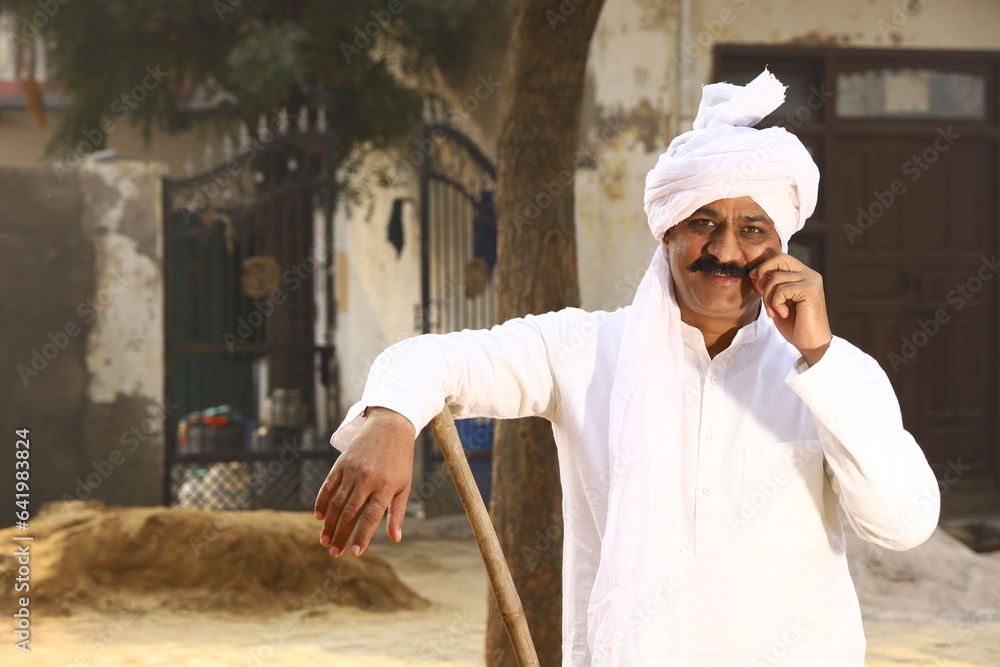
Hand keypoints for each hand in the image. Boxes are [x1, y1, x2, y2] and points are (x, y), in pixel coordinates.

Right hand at [314, 407, 414, 556]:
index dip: (361, 537)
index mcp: (385, 487)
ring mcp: (352, 471)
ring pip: (336, 502)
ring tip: (325, 542)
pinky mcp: (341, 463)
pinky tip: (318, 517)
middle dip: (340, 535)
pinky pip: (328, 486)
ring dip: (328, 524)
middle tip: (334, 553)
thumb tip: (395, 538)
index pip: (371, 517)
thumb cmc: (400, 461)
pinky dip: (321, 502)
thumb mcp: (404, 485)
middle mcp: (367, 479)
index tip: (354, 553)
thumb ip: (397, 512)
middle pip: (350, 513)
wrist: (390, 427)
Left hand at [749, 253, 831, 365]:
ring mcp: (811, 281)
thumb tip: (754, 273)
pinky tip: (783, 314)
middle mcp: (809, 274)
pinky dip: (775, 303)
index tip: (756, 283)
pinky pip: (781, 290)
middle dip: (762, 274)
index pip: (779, 258)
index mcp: (803, 275)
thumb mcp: (777, 302)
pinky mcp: (810, 290)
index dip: (763, 267)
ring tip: (773, 311)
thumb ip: (769, 287)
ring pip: (775, 277)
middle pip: (778, 258)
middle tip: (761, 292)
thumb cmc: (795, 325)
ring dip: (767, 297)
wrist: (811, 343)